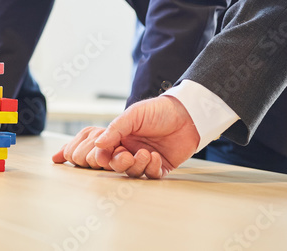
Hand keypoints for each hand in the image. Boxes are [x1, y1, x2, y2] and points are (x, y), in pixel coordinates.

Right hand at [54, 96, 199, 178]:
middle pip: (115, 165)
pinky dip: (152, 169)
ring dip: (137, 165)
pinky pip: (151, 175)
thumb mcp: (134, 115)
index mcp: (120, 136)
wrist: (188, 114)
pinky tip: (157, 157)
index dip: (100, 156)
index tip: (103, 155)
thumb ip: (115, 129)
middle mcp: (130, 149)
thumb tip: (98, 143)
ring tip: (146, 153)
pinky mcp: (160, 166)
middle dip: (119, 163)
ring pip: (132, 172)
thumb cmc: (159, 110)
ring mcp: (144, 158)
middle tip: (126, 156)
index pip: (103, 152)